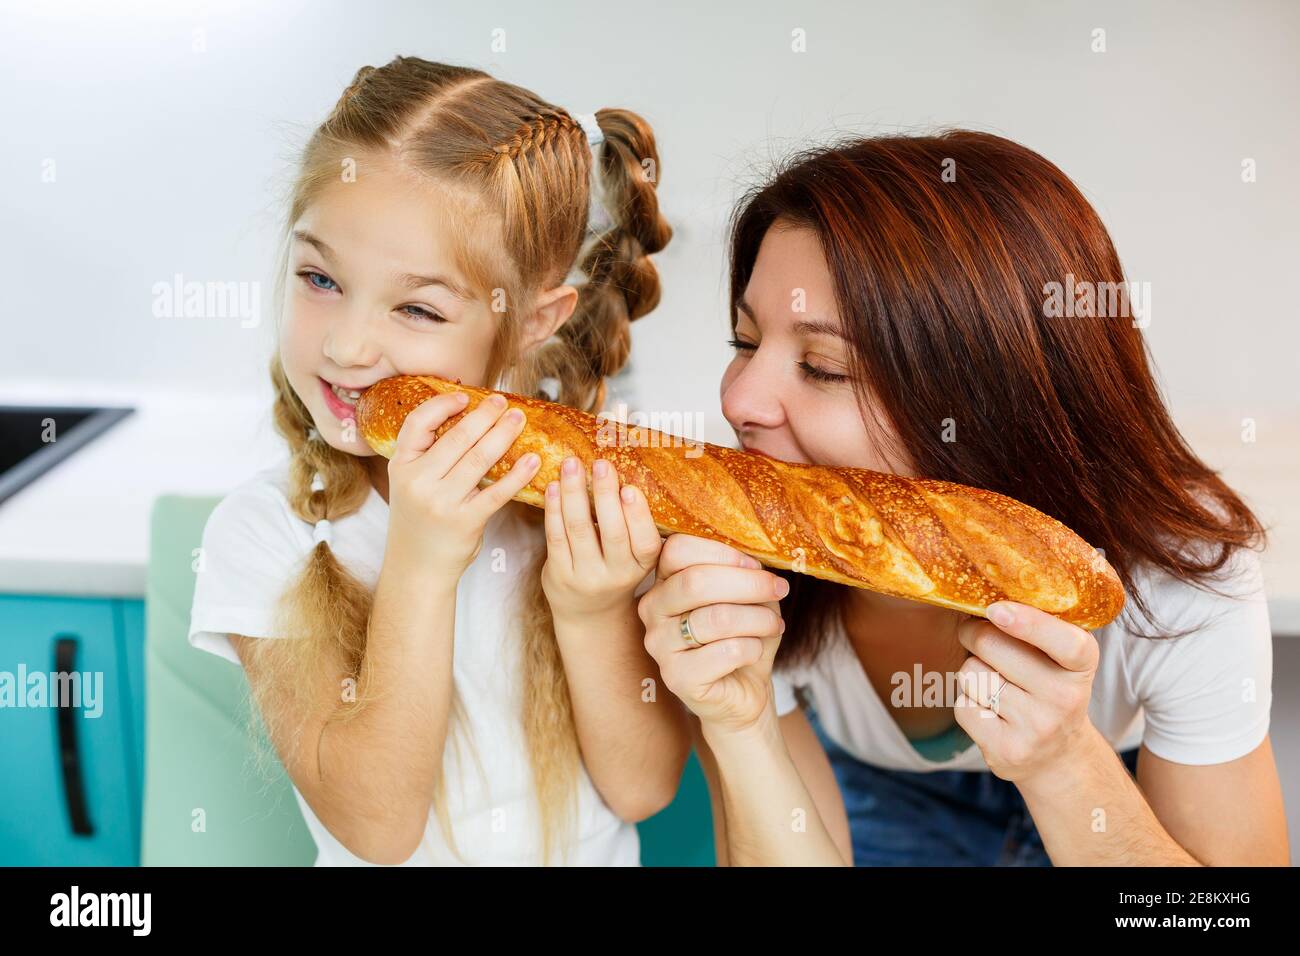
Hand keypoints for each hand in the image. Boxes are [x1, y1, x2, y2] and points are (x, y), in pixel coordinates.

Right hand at [385, 390, 540, 579]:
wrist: (417, 567)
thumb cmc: (420, 519)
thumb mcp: (411, 484)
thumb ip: (429, 456)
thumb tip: (470, 419)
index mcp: (401, 466)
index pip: (417, 424)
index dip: (441, 405)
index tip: (464, 396)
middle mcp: (418, 482)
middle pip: (456, 438)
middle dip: (484, 416)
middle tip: (503, 402)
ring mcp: (441, 502)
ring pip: (479, 459)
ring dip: (503, 435)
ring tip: (519, 420)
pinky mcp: (465, 522)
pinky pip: (497, 493)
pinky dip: (517, 474)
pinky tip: (532, 461)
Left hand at [541, 456, 662, 619]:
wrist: (589, 613)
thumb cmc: (615, 570)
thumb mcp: (634, 555)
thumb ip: (633, 524)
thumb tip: (627, 471)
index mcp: (642, 566)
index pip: (644, 542)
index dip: (637, 515)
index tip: (630, 488)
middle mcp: (616, 575)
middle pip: (611, 532)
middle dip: (605, 495)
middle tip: (601, 464)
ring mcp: (585, 576)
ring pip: (578, 529)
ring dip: (574, 493)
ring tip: (571, 465)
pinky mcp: (559, 575)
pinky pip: (555, 537)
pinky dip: (553, 509)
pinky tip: (553, 487)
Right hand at [637, 533, 788, 734]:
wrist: (743, 691)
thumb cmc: (743, 635)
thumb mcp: (747, 595)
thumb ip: (744, 573)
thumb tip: (756, 561)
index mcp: (664, 580)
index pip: (677, 549)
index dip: (722, 553)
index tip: (756, 566)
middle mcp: (652, 609)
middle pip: (695, 582)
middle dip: (748, 583)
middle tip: (779, 589)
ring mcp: (659, 645)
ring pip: (715, 618)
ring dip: (757, 618)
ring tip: (774, 624)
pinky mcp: (676, 678)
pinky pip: (726, 652)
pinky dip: (753, 648)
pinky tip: (755, 651)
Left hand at [952, 601, 1100, 783]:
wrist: (1058, 758)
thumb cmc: (1049, 691)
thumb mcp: (1060, 660)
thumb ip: (1036, 629)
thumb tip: (982, 594)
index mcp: (1081, 667)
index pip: (1066, 643)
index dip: (1029, 623)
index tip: (996, 609)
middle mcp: (1064, 699)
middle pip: (992, 646)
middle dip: (975, 635)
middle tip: (977, 635)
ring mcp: (1036, 728)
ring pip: (972, 674)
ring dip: (972, 673)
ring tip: (995, 683)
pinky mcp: (1006, 750)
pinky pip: (963, 706)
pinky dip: (968, 702)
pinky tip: (990, 711)